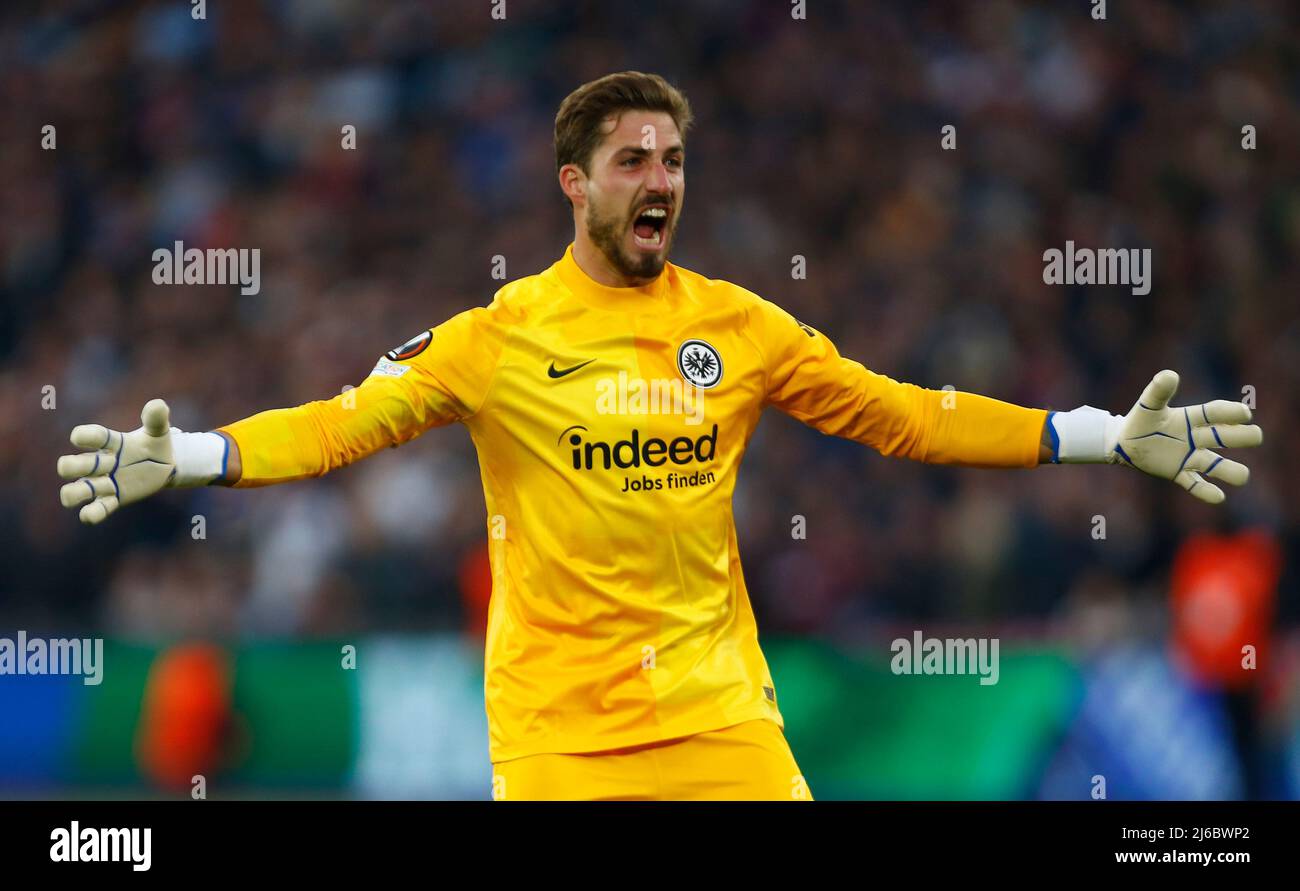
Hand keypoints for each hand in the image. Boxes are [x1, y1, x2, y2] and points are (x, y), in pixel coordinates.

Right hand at [57, 399, 226, 523]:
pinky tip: (89, 515)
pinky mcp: (114, 499)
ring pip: (77, 490)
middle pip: (74, 464)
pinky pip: (97, 509)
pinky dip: (91, 514)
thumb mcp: (159, 432)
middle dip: (72, 465)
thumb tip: (157, 404)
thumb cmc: (157, 445)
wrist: (166, 466)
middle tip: (93, 466)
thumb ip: (156, 419)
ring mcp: (105, 482)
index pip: (91, 437)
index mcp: (111, 443)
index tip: (78, 438)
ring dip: (73, 493)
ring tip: (81, 494)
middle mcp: (102, 463)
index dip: (84, 437)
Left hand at [1107, 370, 1261, 503]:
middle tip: (1253, 436)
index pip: (1216, 413)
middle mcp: (1197, 438)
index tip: (1244, 413)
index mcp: (1192, 418)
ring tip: (1240, 476)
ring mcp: (1190, 457)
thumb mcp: (1148, 406)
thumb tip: (1169, 375)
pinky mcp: (1179, 474)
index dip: (1231, 412)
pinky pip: (1197, 485)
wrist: (1123, 443)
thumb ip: (1158, 391)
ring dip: (1232, 471)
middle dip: (1243, 436)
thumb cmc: (1140, 421)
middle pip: (1228, 437)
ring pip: (1219, 466)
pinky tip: (1218, 496)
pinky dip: (1207, 492)